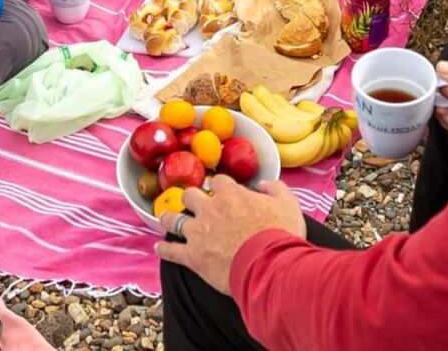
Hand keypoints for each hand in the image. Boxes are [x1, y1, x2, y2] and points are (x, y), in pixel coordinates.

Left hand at [155, 176, 305, 294]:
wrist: (269, 265)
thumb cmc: (280, 235)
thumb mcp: (288, 204)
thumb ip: (275, 188)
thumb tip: (264, 184)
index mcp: (231, 195)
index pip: (218, 181)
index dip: (219, 186)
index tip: (220, 191)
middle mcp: (210, 210)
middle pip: (190, 195)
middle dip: (191, 198)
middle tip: (193, 204)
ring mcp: (198, 233)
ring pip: (173, 220)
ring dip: (169, 219)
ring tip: (166, 219)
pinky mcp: (193, 256)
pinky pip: (171, 251)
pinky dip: (164, 250)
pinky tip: (159, 249)